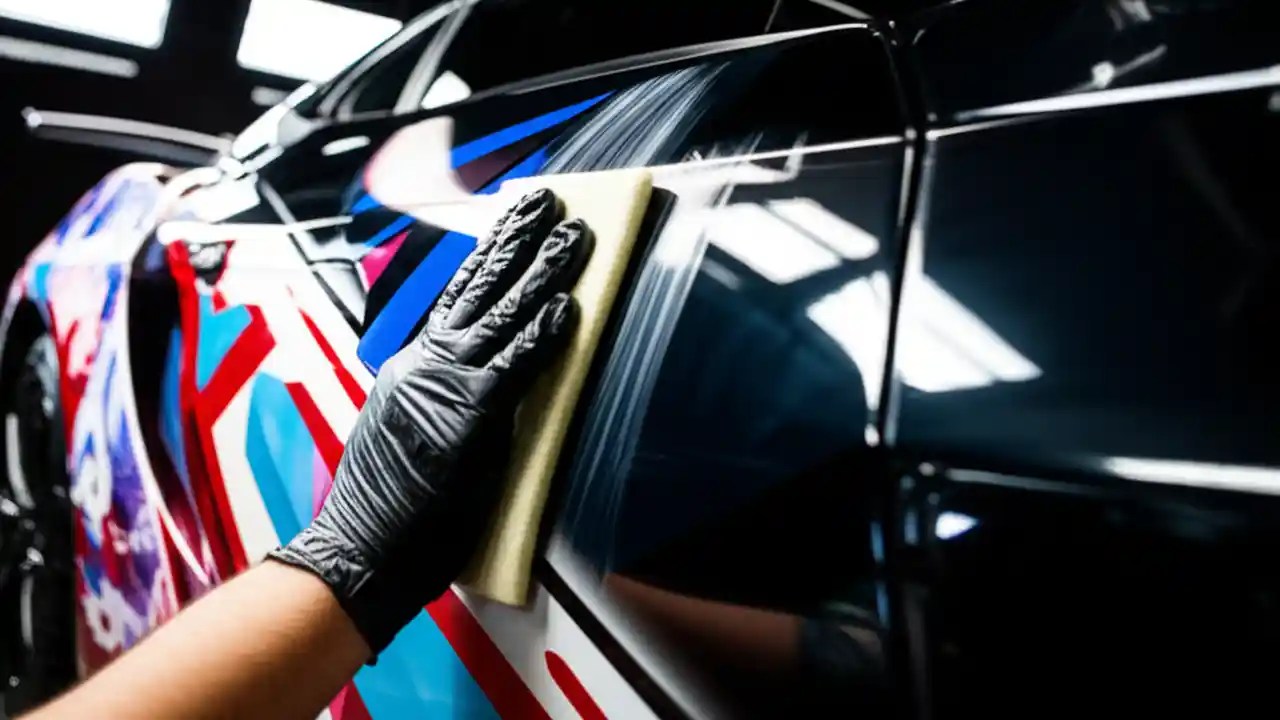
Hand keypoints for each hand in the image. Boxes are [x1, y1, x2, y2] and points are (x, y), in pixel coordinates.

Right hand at [269, 189, 592, 653]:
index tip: (511, 225)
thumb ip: (437, 400)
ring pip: (501, 313)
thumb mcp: (406, 435)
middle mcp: (425, 364)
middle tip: (547, 200)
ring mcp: (444, 385)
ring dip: (543, 270)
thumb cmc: (385, 508)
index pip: (458, 299)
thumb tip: (467, 388)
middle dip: (516, 239)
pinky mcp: (467, 417)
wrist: (357, 549)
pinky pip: (513, 366)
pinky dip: (541, 335)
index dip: (489, 258)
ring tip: (574, 234)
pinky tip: (566, 308)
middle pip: (478, 287)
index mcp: (412, 367)